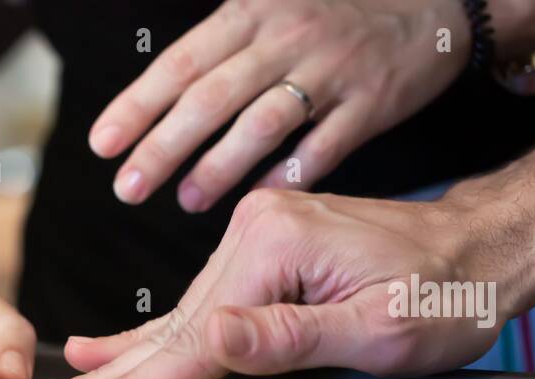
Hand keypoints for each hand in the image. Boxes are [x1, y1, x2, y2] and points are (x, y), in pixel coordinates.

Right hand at [30, 188, 510, 378]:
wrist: (482, 245)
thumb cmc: (448, 294)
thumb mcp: (382, 326)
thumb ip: (290, 336)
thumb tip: (209, 338)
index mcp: (275, 247)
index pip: (193, 341)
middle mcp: (252, 234)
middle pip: (170, 329)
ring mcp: (252, 241)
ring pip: (176, 321)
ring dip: (119, 362)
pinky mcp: (259, 254)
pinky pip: (196, 307)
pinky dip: (152, 335)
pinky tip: (105, 346)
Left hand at [90, 0, 470, 211]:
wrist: (431, 1)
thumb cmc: (331, 15)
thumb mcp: (270, 10)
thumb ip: (218, 50)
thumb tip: (156, 100)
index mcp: (250, 14)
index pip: (180, 65)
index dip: (137, 106)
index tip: (102, 146)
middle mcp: (285, 38)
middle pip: (211, 98)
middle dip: (163, 148)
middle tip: (128, 188)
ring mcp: (330, 70)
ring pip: (262, 123)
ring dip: (219, 167)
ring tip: (186, 202)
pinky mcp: (371, 101)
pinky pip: (324, 145)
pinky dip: (290, 174)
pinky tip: (260, 201)